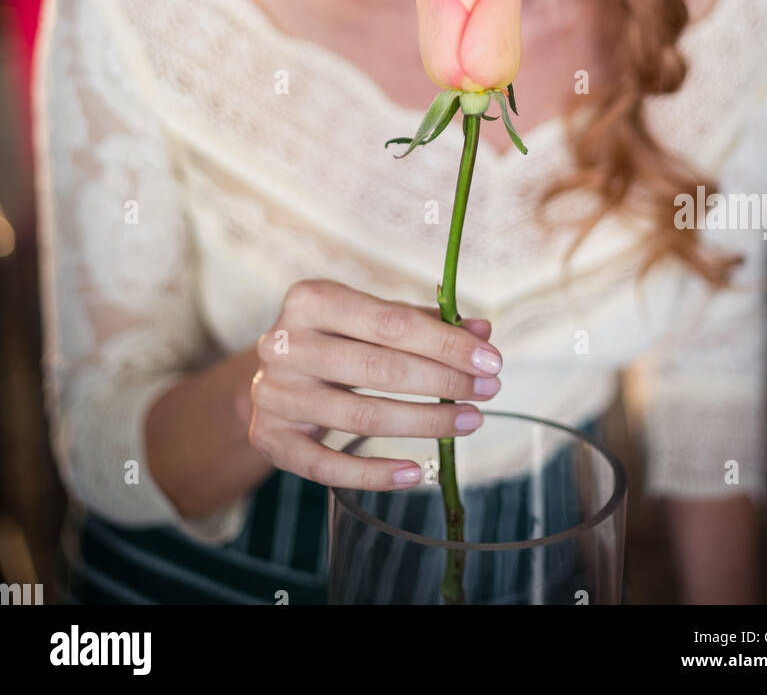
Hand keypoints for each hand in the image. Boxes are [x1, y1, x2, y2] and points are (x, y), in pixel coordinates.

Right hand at [247, 278, 501, 489]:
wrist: (272, 377)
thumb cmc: (335, 339)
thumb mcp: (371, 319)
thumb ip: (424, 322)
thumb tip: (483, 333)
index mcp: (311, 299)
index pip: (391, 322)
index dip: (445, 343)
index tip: (491, 360)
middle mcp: (284, 344)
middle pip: (378, 368)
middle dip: (443, 381)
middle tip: (488, 391)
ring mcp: (273, 394)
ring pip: (359, 416)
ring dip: (424, 422)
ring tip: (470, 421)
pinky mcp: (270, 438)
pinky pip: (327, 466)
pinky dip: (374, 473)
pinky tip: (417, 472)